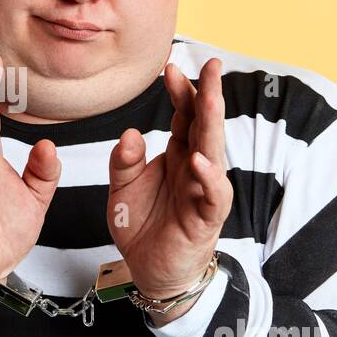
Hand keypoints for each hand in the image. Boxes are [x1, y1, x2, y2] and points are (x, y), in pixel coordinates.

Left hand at [106, 57, 231, 303]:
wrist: (150, 270)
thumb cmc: (143, 226)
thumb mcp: (122, 189)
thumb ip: (123, 161)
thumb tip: (130, 133)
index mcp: (177, 155)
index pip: (184, 117)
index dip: (180, 92)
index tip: (170, 67)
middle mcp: (195, 168)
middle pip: (205, 126)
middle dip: (209, 95)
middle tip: (213, 66)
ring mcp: (204, 191)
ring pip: (214, 152)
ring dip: (213, 125)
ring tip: (210, 98)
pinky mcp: (205, 218)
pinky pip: (212, 194)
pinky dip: (207, 176)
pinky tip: (198, 159)